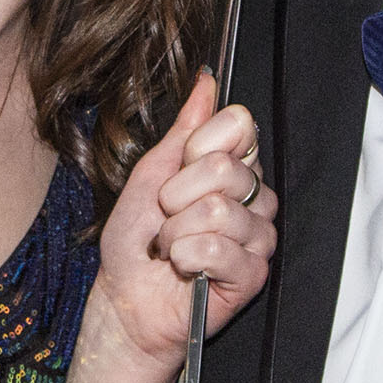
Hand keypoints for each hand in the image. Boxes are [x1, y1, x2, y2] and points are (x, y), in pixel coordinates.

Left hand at [94, 73, 275, 370]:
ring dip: (177, 232)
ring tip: (172, 246)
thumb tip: (206, 82)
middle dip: (177, 195)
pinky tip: (184, 268)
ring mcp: (257, 237)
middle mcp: (252, 198)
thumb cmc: (135, 240)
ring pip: (220, 211)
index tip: (177, 168)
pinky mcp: (253, 274)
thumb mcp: (149, 175)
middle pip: (227, 168)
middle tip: (166, 216)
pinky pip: (219, 250)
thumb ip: (183, 130)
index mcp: (231, 167)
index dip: (199, 145)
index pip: (239, 125)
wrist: (125, 300)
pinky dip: (187, 257)